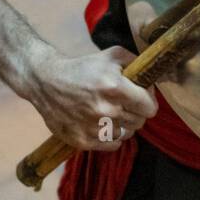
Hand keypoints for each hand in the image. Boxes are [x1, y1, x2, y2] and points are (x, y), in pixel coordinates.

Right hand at [28, 45, 157, 150]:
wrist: (46, 82)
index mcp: (115, 87)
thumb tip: (153, 77)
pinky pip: (112, 144)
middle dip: (136, 112)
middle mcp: (106, 110)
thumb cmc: (82, 67)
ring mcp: (94, 128)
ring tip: (111, 112)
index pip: (150, 108)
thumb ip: (136, 63)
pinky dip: (111, 136)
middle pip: (140, 122)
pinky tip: (102, 123)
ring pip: (127, 134)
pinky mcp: (83, 141)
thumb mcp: (111, 55)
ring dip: (123, 124)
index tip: (142, 98)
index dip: (148, 101)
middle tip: (124, 104)